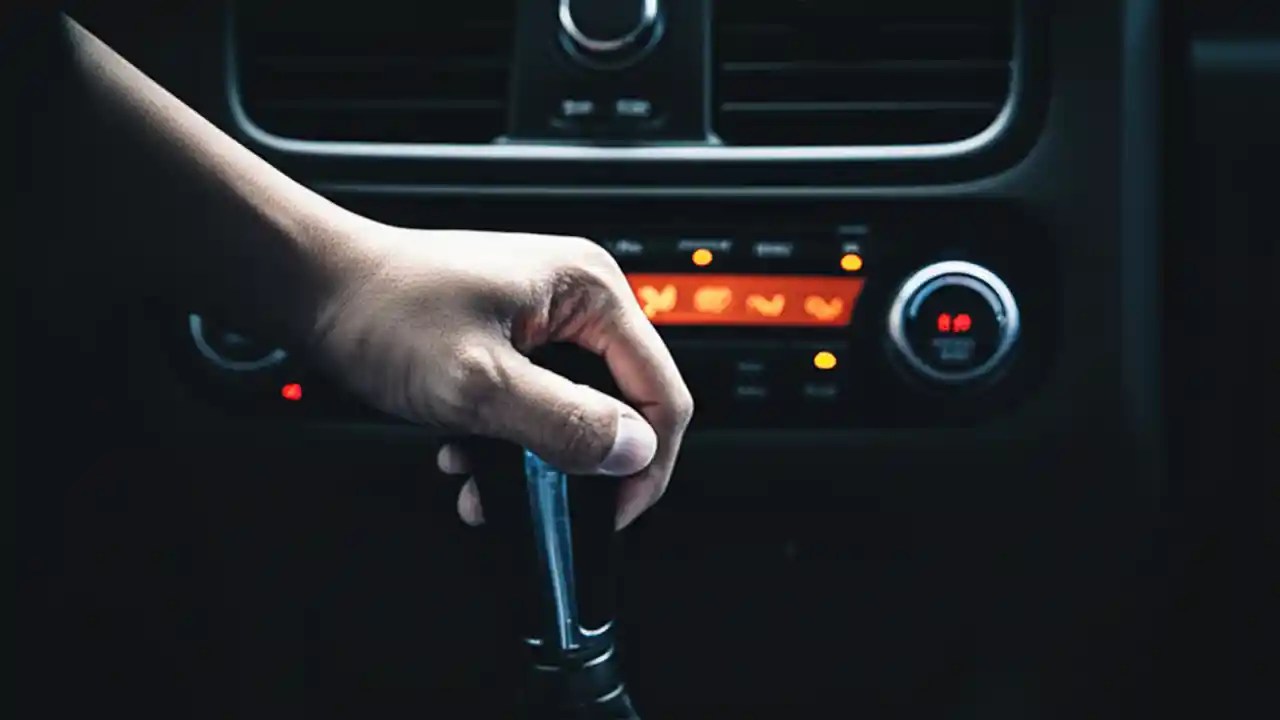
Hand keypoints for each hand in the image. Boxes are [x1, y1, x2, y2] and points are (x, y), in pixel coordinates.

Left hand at [310, 221, 693, 528]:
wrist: (313, 287)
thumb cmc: (382, 308)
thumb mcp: (479, 382)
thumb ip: (563, 423)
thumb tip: (631, 454)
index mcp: (589, 290)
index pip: (661, 390)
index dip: (646, 461)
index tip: (612, 511)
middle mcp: (576, 300)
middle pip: (623, 405)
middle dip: (583, 464)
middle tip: (551, 506)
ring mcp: (544, 320)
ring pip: (577, 411)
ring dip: (540, 461)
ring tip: (491, 485)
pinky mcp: (513, 339)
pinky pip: (539, 404)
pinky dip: (511, 443)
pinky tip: (468, 458)